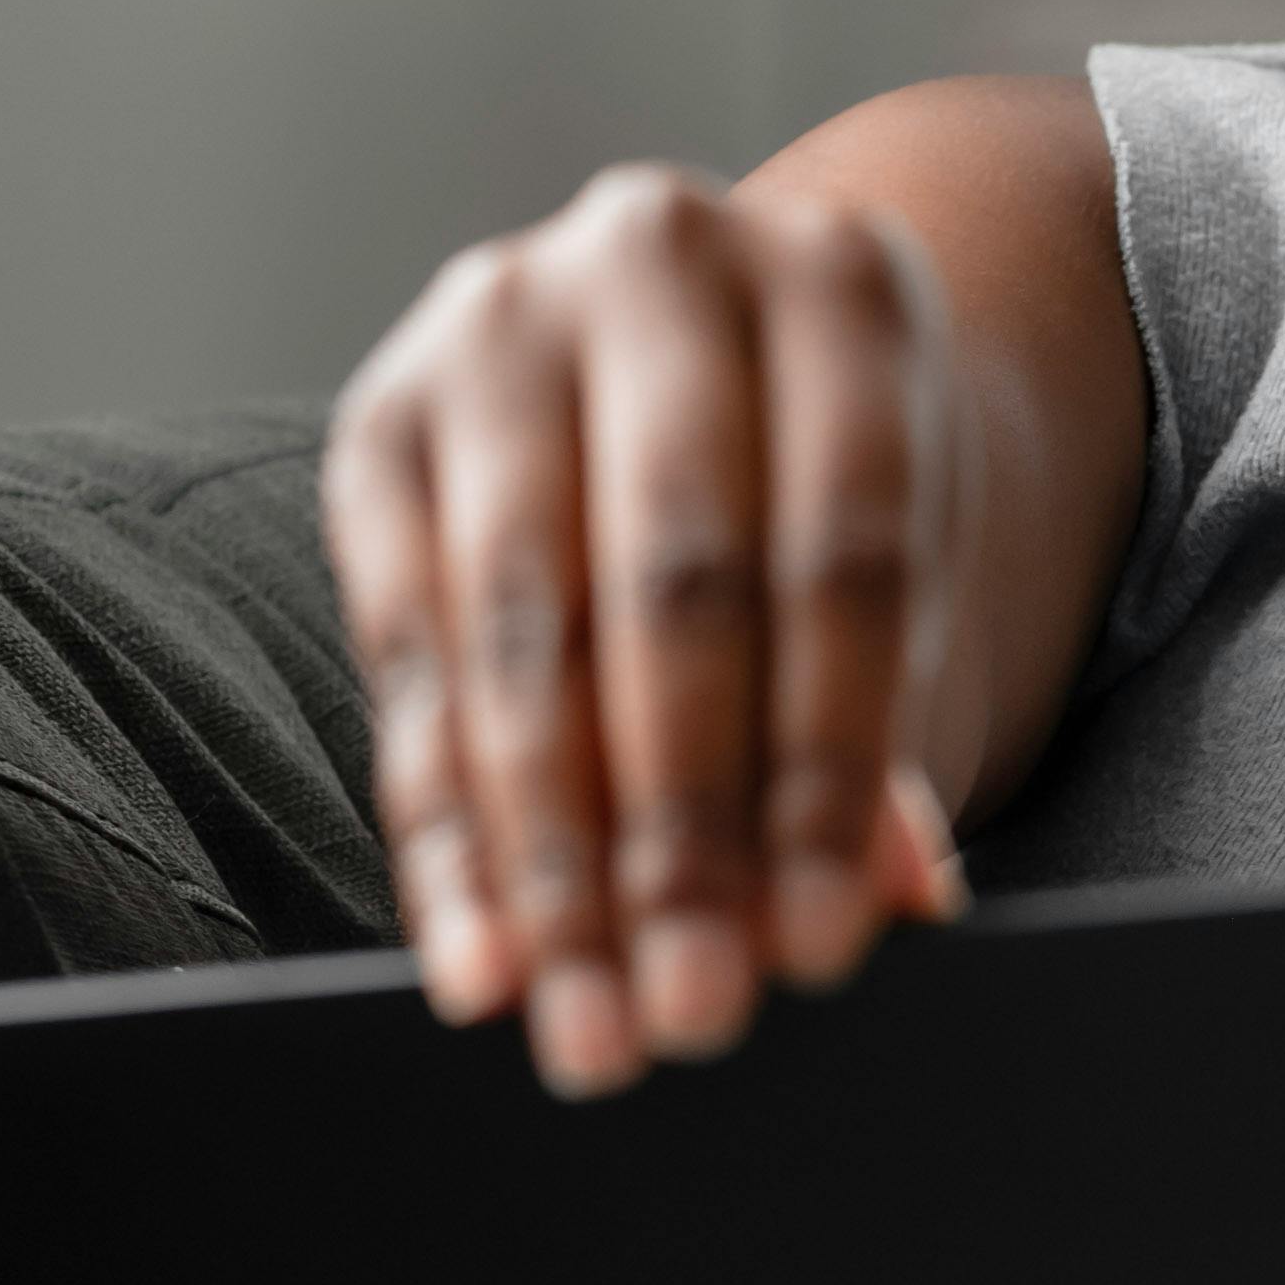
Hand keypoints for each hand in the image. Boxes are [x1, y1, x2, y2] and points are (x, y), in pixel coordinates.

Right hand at [325, 165, 969, 1097]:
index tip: (824, 945)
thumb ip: (888, 741)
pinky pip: (408, 655)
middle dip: (684, 830)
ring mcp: (499, 323)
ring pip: (523, 629)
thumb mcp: (904, 603)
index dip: (831, 768)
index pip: (847, 557)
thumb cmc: (835, 519)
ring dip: (554, 855)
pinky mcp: (379, 416)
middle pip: (678, 590)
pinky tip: (484, 956)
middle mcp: (663, 263)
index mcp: (847, 287)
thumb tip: (883, 902)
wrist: (723, 385)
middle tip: (694, 1011)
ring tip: (590, 1021)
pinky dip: (451, 828)